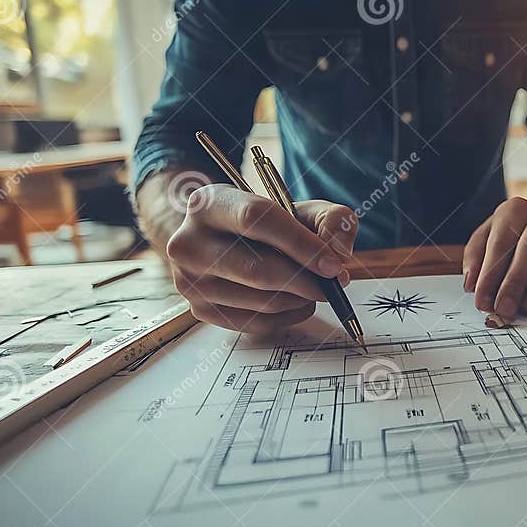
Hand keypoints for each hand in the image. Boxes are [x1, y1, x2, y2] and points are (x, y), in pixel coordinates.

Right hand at [164, 183, 358, 332]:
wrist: (223, 240)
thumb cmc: (266, 223)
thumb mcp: (300, 207)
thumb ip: (331, 220)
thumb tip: (337, 253)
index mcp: (208, 203)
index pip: (256, 220)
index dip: (301, 244)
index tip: (333, 264)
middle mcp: (188, 242)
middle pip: (257, 270)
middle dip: (306, 280)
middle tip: (334, 282)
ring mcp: (189, 280)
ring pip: (260, 301)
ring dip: (301, 298)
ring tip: (316, 287)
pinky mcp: (200, 310)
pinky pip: (256, 323)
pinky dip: (288, 315)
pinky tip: (299, 300)